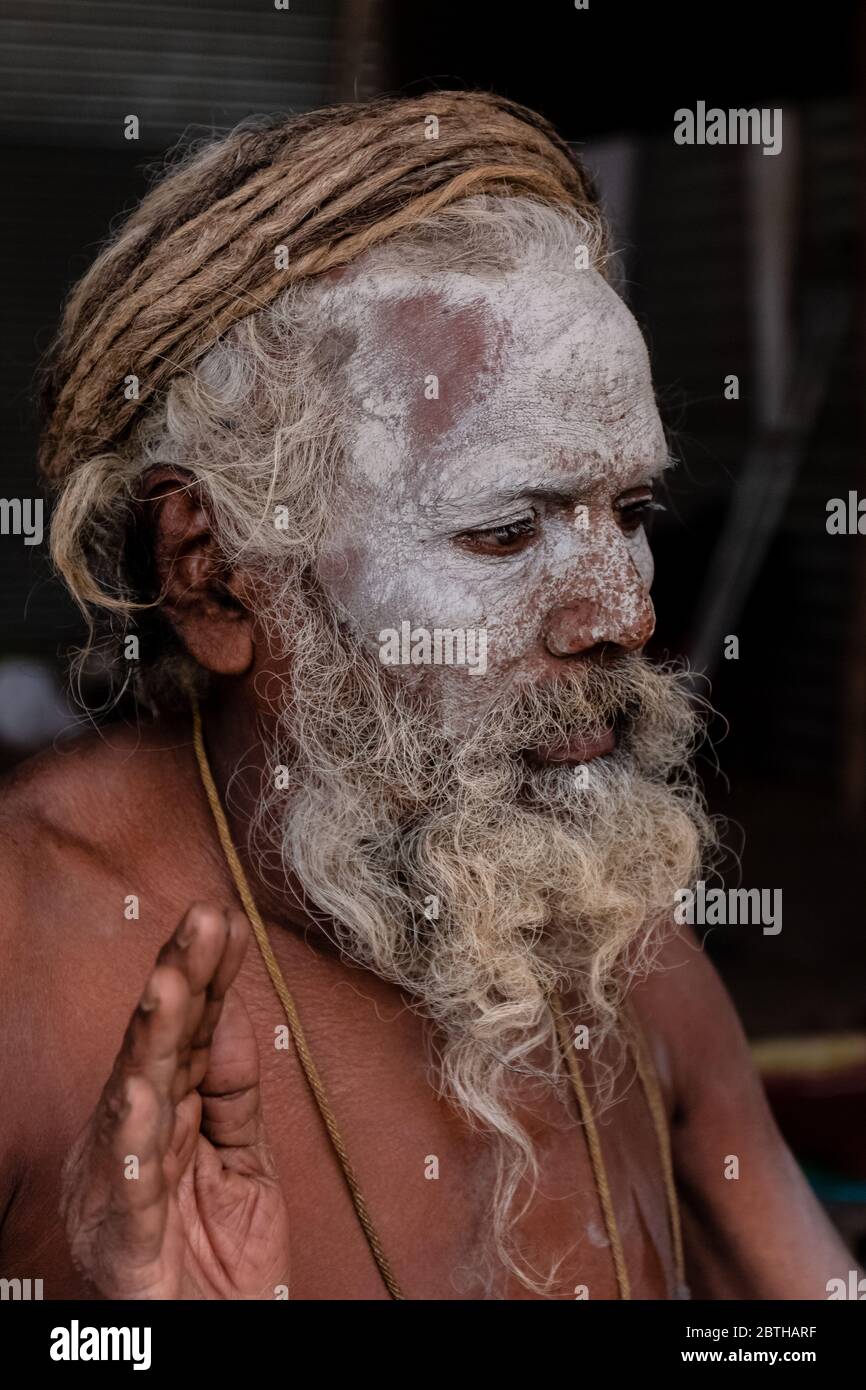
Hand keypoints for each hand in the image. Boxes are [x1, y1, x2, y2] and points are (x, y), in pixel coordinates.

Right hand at [61, 903, 290, 1298]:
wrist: (210, 1344)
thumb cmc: (218, 1261)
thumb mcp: (244, 1163)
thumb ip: (236, 1095)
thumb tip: (234, 1014)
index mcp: (170, 1119)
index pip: (192, 1035)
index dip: (210, 978)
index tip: (232, 922)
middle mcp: (140, 1140)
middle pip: (161, 1048)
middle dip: (181, 981)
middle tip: (203, 920)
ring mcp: (126, 1185)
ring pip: (137, 1098)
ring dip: (152, 1041)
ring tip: (168, 985)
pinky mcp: (124, 1240)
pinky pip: (130, 1187)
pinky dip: (132, 1141)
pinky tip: (141, 1096)